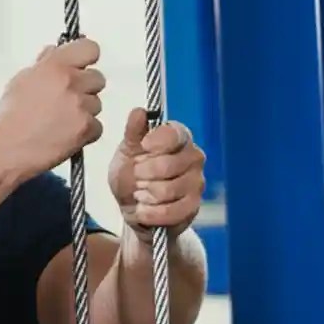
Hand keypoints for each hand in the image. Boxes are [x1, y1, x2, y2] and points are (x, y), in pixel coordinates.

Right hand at [0, 38, 105, 180]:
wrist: (4, 150)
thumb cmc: (8, 118)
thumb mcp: (20, 81)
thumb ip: (43, 64)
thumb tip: (55, 51)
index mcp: (54, 66)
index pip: (90, 48)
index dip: (86, 58)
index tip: (81, 65)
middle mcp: (70, 83)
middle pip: (98, 78)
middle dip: (85, 88)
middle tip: (65, 100)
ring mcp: (80, 106)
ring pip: (97, 103)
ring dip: (84, 111)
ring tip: (58, 121)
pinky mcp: (86, 129)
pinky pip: (96, 126)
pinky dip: (84, 131)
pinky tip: (63, 134)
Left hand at [109, 108, 206, 238]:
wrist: (134, 208)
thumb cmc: (131, 175)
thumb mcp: (126, 151)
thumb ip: (133, 132)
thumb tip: (139, 112)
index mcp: (178, 138)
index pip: (174, 133)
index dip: (156, 141)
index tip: (143, 147)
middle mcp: (193, 157)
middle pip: (168, 164)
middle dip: (142, 174)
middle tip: (137, 176)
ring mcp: (197, 183)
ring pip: (169, 189)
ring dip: (145, 194)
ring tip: (140, 193)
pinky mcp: (194, 206)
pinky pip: (172, 211)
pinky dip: (151, 212)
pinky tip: (144, 209)